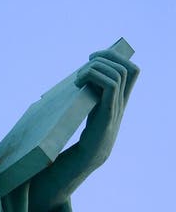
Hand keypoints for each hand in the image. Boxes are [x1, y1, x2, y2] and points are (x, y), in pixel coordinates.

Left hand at [73, 48, 139, 171]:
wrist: (89, 155)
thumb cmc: (87, 130)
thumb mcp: (93, 105)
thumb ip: (94, 91)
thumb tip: (81, 73)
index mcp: (120, 97)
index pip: (132, 70)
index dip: (116, 56)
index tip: (94, 57)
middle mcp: (122, 100)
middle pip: (126, 67)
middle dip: (106, 56)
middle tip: (87, 61)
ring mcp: (117, 106)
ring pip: (118, 73)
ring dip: (96, 67)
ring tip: (79, 76)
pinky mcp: (107, 113)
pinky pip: (110, 85)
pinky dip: (94, 76)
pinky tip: (78, 83)